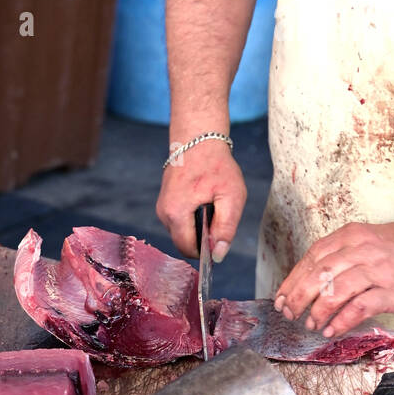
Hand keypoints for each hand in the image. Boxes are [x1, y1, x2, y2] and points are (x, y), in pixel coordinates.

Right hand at [156, 139, 245, 261]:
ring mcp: (162, 208)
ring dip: (199, 227)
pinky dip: (194, 218)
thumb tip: (218, 255)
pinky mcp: (165, 204)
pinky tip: (203, 200)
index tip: (221, 234)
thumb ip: (226, 228)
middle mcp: (163, 213)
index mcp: (176, 213)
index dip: (206, 250)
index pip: (188, 249)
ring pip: (183, 233)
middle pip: (185, 243)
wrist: (198, 140)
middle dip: (203, 237)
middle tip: (218, 213)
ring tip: (211, 204)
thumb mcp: (231, 196)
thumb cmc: (216, 165)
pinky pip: (181, 222)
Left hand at [274, 219, 393, 338]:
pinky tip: (332, 329)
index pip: (312, 257)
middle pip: (319, 273)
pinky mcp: (391, 291)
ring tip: (311, 324)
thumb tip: (303, 284)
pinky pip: (359, 307)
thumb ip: (336, 257)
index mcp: (349, 236)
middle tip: (290, 313)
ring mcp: (376, 270)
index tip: (281, 299)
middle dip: (299, 296)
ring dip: (318, 311)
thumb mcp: (362, 241)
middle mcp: (361, 250)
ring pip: (336, 290)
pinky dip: (342, 320)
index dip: (293, 280)